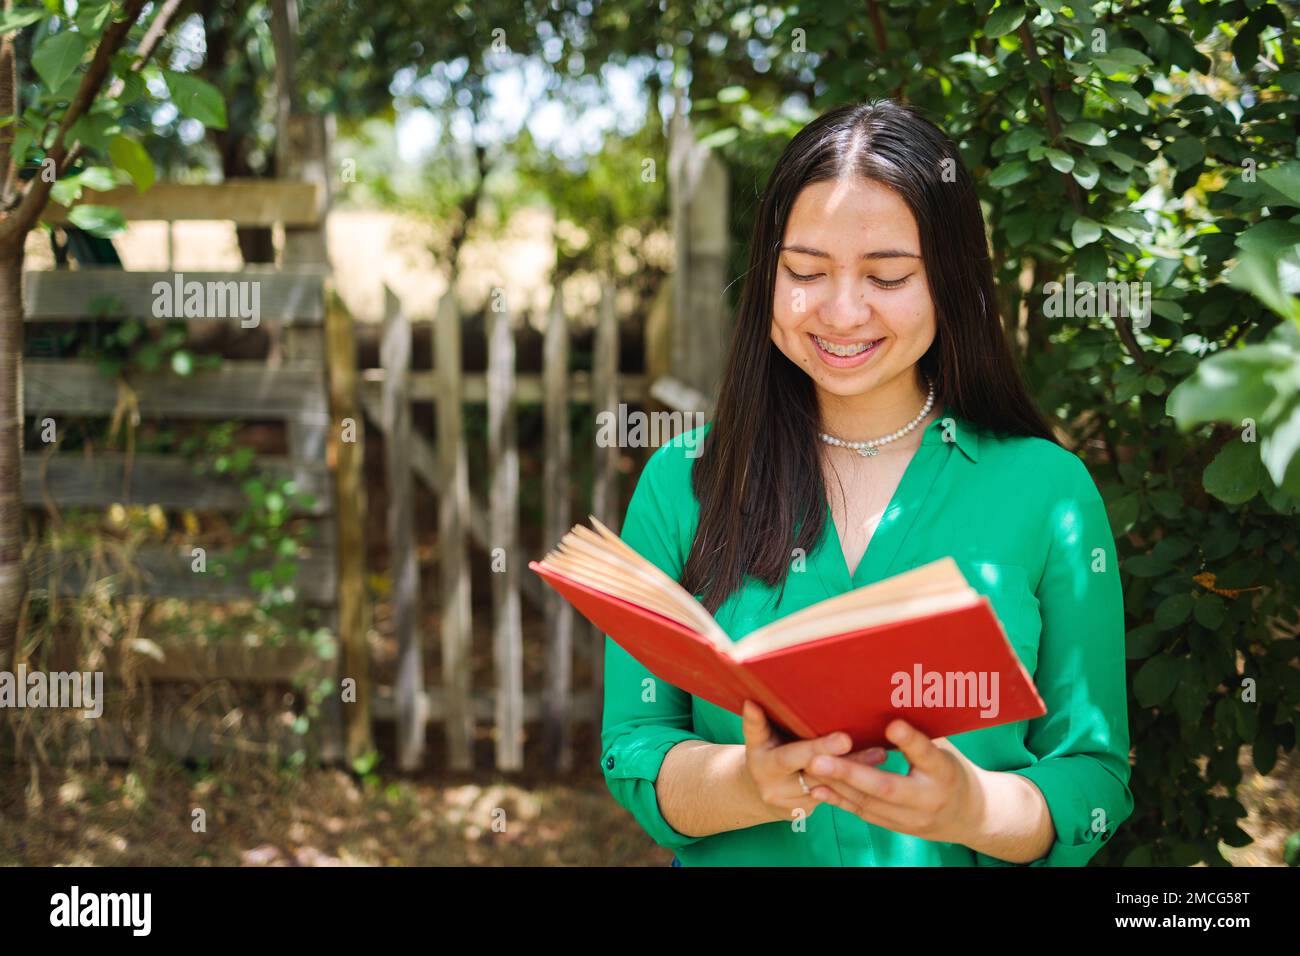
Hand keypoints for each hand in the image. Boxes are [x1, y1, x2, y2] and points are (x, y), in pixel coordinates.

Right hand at [740, 700, 886, 824]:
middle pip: (815, 773)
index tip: (844, 740)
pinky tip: (874, 771)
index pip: (790, 757)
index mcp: (762, 764)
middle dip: (846, 762)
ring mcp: (789, 804)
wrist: (756, 788)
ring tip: (880, 755)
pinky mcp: (802, 813)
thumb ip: (757, 723)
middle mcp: (774, 788)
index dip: (817, 748)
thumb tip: (751, 701)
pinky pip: (830, 797)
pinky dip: (851, 784)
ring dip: (855, 772)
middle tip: (875, 750)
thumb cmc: (763, 750)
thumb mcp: (756, 738)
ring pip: (827, 787)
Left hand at [804, 718, 986, 844]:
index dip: (910, 740)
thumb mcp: (947, 749)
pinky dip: (839, 800)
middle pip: (886, 786)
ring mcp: (910, 818)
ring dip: (836, 785)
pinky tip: (817, 786)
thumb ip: (923, 729)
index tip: (892, 724)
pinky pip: (863, 813)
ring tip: (810, 766)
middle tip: (819, 758)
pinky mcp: (896, 826)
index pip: (927, 754)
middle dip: (850, 773)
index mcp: (944, 771)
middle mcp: (927, 798)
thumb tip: (900, 690)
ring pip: (868, 803)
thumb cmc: (952, 770)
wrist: (969, 816)